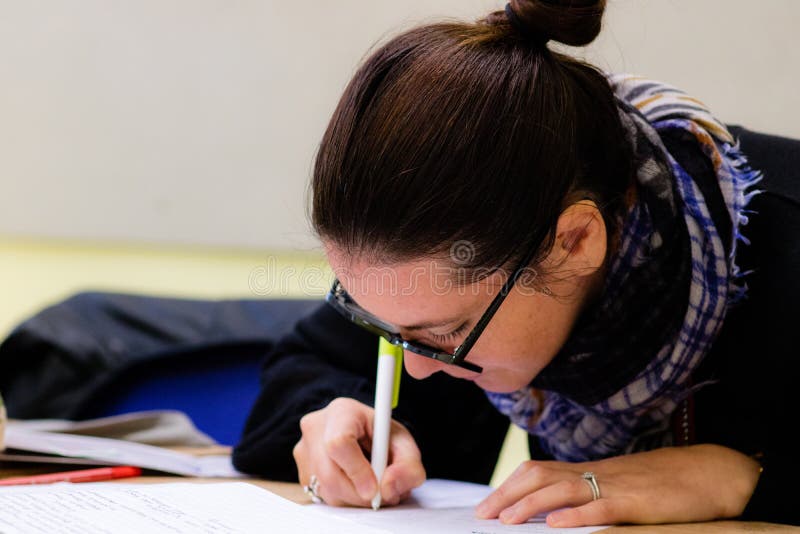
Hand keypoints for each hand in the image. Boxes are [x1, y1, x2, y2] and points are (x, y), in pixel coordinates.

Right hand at [293, 397, 425, 506]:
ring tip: (371, 484)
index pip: (339, 443)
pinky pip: (322, 496)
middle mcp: (316, 427)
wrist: (364, 435)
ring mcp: (304, 450)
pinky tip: (355, 484)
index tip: (375, 488)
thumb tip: (388, 489)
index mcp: (342, 411)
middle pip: (330, 473)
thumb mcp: (405, 445)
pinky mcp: (301, 472)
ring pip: (326, 490)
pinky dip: (343, 498)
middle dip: (360, 493)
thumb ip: (408, 466)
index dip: (358, 471)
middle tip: (381, 495)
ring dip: (354, 498)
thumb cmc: (382, 436)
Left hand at [475, 444, 761, 526]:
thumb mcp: (620, 486)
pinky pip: (602, 507)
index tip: (487, 506)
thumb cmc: (664, 484)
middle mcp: (595, 473)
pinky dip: (577, 516)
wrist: (710, 472)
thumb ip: (590, 495)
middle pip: (540, 475)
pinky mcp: (637, 502)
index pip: (538, 471)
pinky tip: (557, 525)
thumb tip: (557, 513)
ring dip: (531, 504)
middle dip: (508, 495)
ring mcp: (615, 486)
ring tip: (507, 520)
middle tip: (483, 515)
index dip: (509, 487)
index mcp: (589, 470)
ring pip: (563, 488)